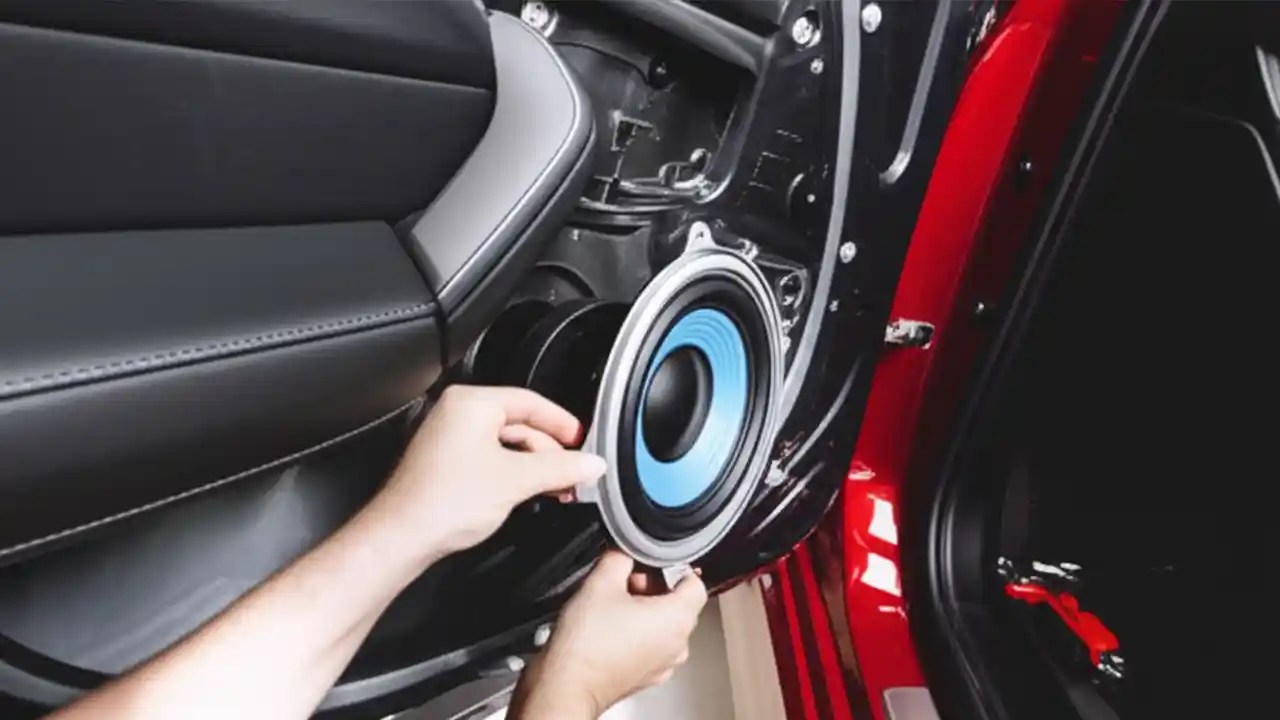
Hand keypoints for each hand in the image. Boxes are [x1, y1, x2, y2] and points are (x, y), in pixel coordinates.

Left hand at [370, 386, 606, 558]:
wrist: (402, 537)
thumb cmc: (442, 503)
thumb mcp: (517, 480)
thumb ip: (560, 467)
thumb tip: (590, 463)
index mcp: (471, 404)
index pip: (531, 401)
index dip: (562, 423)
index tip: (584, 441)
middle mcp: (458, 414)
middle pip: (520, 423)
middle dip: (550, 451)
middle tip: (575, 472)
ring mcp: (451, 438)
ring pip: (507, 444)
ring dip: (535, 466)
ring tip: (559, 487)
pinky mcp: (448, 462)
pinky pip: (492, 458)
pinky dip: (515, 473)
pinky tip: (532, 492)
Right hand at [511, 550, 708, 718]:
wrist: (566, 685)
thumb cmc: (585, 645)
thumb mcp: (600, 581)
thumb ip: (619, 556)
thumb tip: (624, 549)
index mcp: (677, 620)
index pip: (695, 583)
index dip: (673, 567)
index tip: (650, 563)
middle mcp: (677, 645)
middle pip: (678, 604)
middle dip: (652, 587)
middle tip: (624, 583)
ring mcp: (662, 664)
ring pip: (664, 625)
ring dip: (643, 610)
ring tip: (613, 606)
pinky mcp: (645, 676)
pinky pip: (650, 645)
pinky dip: (636, 633)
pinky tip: (609, 628)